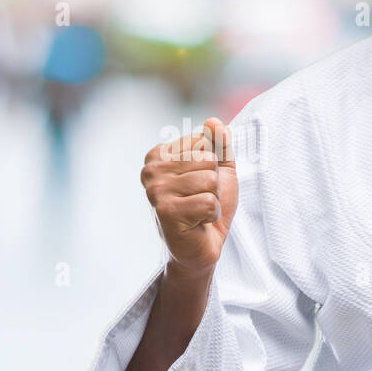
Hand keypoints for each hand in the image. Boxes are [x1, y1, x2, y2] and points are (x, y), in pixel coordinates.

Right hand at [140, 116, 237, 275]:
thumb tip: (214, 122)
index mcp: (159, 154)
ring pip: (210, 180)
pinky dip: (211, 215)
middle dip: (214, 184)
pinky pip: (208, 202)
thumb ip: (220, 145)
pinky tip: (197, 223)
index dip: (212, 165)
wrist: (201, 248)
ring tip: (198, 212)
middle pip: (208, 159)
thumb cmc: (207, 207)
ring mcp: (156, 191)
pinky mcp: (166, 211)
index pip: (203, 140)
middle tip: (199, 200)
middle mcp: (151, 170)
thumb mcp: (220, 171)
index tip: (198, 184)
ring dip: (213, 200)